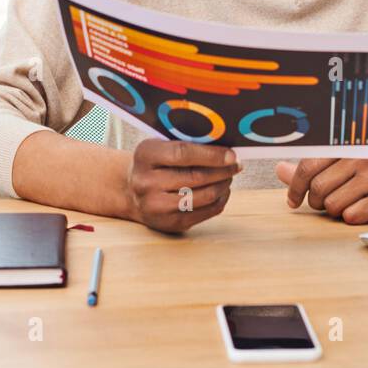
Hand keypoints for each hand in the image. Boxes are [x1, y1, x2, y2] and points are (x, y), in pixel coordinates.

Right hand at [124, 138, 242, 233]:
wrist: (131, 191)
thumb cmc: (154, 163)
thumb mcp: (161, 145)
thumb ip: (186, 143)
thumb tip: (224, 148)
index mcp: (145, 155)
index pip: (183, 153)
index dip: (212, 155)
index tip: (232, 155)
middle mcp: (146, 183)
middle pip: (196, 177)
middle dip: (223, 170)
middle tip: (236, 165)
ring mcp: (156, 207)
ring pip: (204, 196)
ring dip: (223, 185)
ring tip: (229, 176)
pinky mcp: (169, 224)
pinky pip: (205, 212)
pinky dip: (219, 200)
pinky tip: (222, 190)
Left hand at [276, 140, 367, 224]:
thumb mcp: (348, 160)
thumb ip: (314, 167)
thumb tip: (279, 169)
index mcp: (347, 146)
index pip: (308, 165)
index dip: (295, 187)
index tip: (292, 201)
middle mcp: (360, 157)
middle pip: (317, 190)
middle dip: (317, 203)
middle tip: (327, 203)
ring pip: (332, 206)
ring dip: (336, 211)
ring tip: (350, 204)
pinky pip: (352, 216)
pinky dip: (353, 217)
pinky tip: (364, 209)